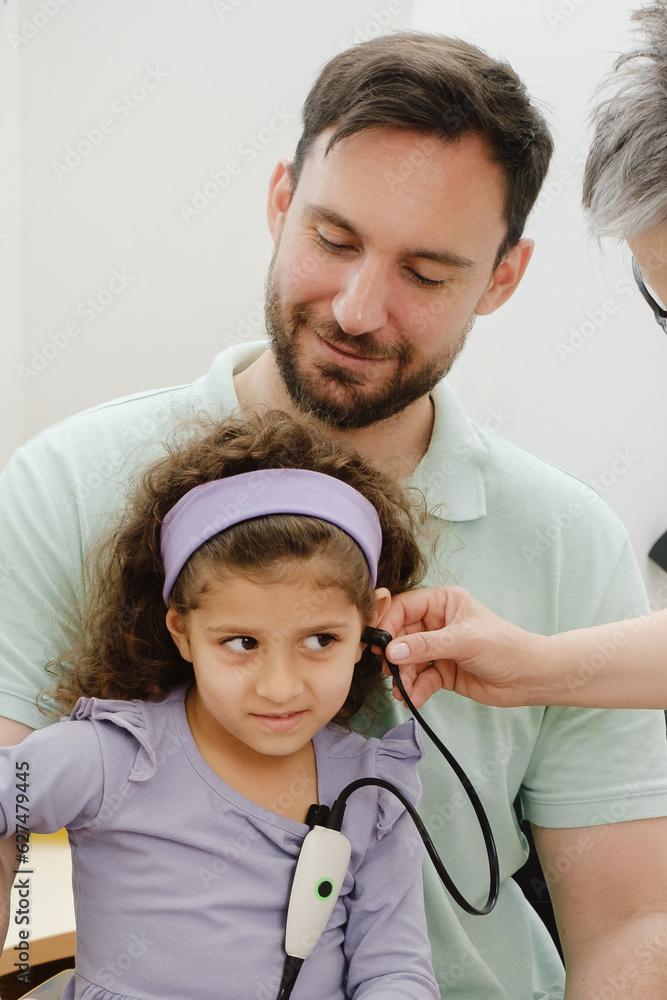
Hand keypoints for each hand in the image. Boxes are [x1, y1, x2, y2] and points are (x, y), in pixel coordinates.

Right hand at [376, 586, 545, 708]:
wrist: (529, 678)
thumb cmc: (504, 647)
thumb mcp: (463, 641)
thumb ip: (426, 646)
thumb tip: (392, 651)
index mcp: (443, 602)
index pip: (404, 607)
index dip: (389, 623)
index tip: (379, 643)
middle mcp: (437, 622)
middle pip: (402, 635)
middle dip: (395, 655)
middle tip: (389, 670)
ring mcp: (438, 648)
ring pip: (408, 659)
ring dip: (403, 676)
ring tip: (402, 690)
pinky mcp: (442, 671)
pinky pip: (419, 678)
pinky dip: (414, 689)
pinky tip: (413, 698)